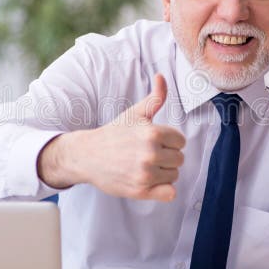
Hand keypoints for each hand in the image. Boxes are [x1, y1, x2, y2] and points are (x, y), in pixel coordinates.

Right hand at [37, 74, 185, 201]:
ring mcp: (145, 174)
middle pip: (179, 159)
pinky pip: (169, 193)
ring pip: (174, 175)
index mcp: (152, 133)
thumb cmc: (114, 133)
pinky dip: (163, 190)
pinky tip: (150, 181)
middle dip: (166, 157)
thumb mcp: (134, 113)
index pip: (180, 141)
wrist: (88, 156)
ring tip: (144, 166)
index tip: (153, 141)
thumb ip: (155, 98)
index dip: (168, 141)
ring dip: (163, 172)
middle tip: (147, 154)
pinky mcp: (141, 191)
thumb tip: (161, 76)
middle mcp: (150, 154)